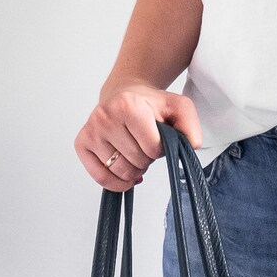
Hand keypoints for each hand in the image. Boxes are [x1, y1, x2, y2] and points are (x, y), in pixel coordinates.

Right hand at [73, 84, 203, 190]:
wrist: (124, 94)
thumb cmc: (150, 105)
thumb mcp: (177, 107)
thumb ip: (190, 124)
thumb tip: (194, 145)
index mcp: (127, 105)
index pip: (153, 148)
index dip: (160, 150)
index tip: (157, 138)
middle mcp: (105, 116)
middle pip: (136, 162)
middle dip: (146, 159)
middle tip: (143, 144)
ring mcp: (91, 131)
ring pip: (121, 172)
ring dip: (133, 169)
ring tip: (133, 151)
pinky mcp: (82, 144)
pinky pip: (101, 178)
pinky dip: (116, 182)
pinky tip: (123, 171)